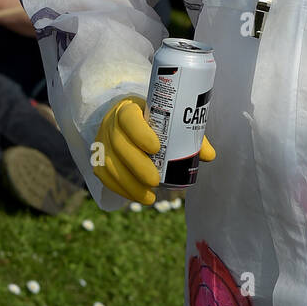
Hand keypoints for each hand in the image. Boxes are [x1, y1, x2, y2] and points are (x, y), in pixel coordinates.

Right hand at [94, 94, 215, 205]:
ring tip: (149, 197)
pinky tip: (136, 197)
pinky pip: (104, 176)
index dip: (140, 133)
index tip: (157, 148)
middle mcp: (110, 123)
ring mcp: (101, 141)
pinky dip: (120, 189)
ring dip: (129, 184)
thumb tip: (209, 156)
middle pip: (119, 145)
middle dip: (137, 165)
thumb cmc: (152, 120)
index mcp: (128, 108)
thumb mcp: (167, 120)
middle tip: (156, 181)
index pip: (129, 118)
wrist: (125, 119)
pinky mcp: (97, 158)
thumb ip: (187, 135)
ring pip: (109, 164)